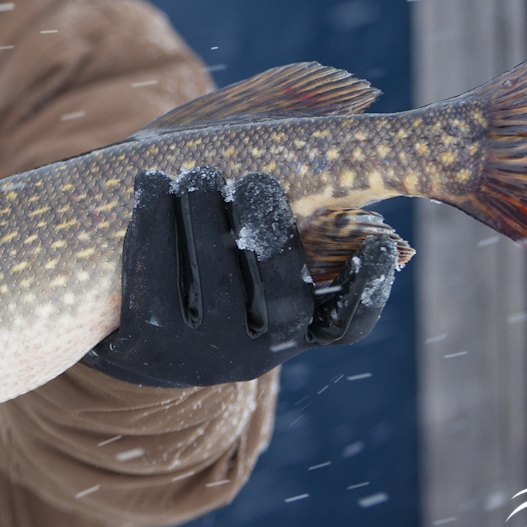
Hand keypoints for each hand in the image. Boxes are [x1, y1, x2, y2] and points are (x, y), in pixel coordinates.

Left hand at [80, 167, 396, 388]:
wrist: (146, 345)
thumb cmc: (220, 284)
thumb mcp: (263, 272)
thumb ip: (303, 236)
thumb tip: (362, 191)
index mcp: (295, 331)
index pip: (346, 324)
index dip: (369, 290)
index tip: (380, 246)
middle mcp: (255, 351)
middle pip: (273, 292)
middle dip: (265, 224)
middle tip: (253, 176)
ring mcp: (201, 353)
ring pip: (210, 280)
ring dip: (203, 214)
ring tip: (197, 173)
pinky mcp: (147, 344)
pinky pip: (152, 278)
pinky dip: (151, 223)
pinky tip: (151, 183)